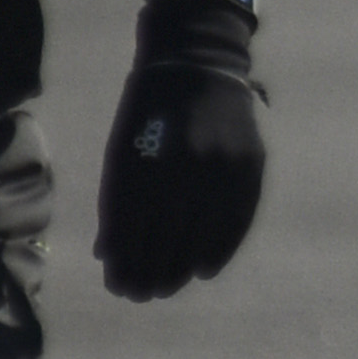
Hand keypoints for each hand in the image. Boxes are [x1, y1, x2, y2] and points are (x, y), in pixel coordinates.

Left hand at [95, 0, 264, 299]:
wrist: (197, 64)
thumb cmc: (148, 112)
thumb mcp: (122, 151)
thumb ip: (115, 202)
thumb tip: (108, 257)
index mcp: (140, 166)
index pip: (131, 234)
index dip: (126, 266)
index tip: (120, 288)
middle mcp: (181, 171)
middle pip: (166, 242)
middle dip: (152, 274)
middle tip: (144, 295)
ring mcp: (219, 170)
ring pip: (202, 238)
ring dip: (184, 269)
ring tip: (171, 286)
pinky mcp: (250, 165)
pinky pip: (237, 221)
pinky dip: (221, 250)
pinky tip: (205, 269)